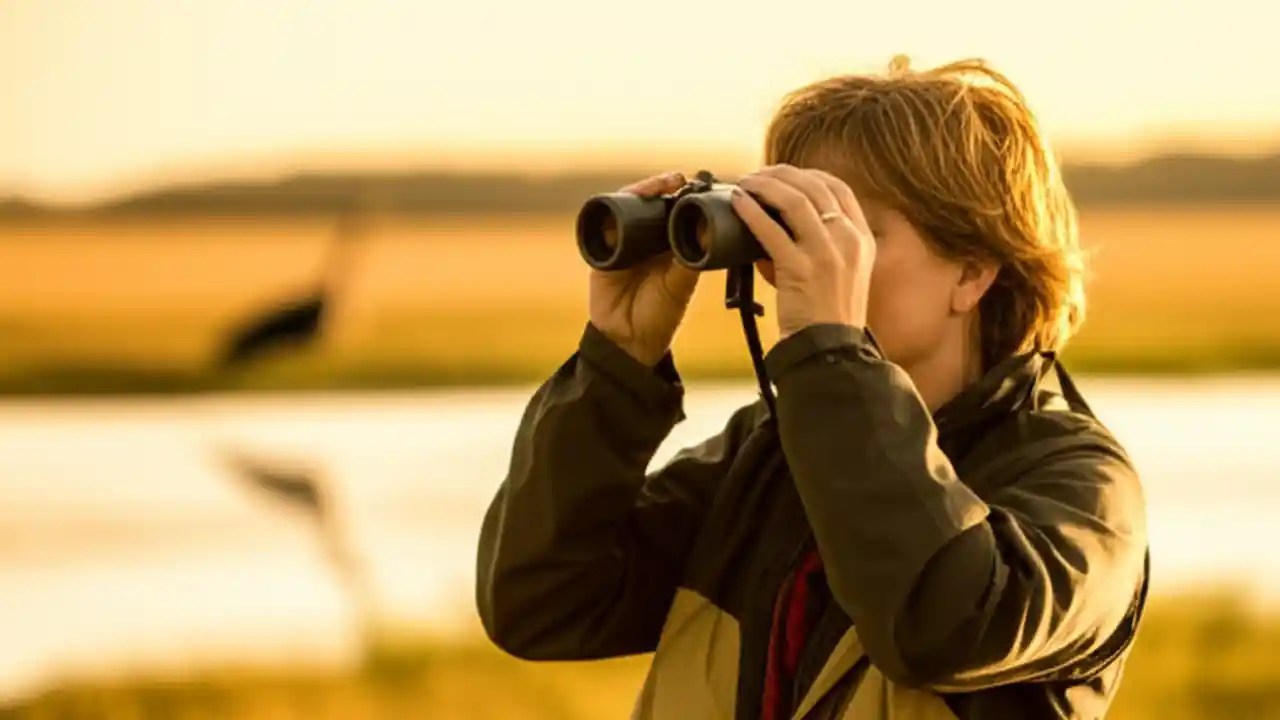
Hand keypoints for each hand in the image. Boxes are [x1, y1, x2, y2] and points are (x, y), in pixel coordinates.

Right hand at [589, 171, 699, 366]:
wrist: (628, 342)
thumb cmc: (660, 317)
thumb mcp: (680, 286)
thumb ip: (689, 260)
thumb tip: (707, 230)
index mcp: (670, 247)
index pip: (677, 212)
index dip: (686, 196)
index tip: (699, 183)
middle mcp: (648, 240)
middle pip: (653, 203)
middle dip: (663, 187)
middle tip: (678, 178)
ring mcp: (624, 242)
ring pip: (630, 206)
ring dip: (642, 191)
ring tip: (659, 184)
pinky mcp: (603, 249)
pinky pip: (605, 222)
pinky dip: (613, 206)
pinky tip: (628, 197)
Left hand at [731, 164, 874, 339]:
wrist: (831, 351)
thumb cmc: (829, 317)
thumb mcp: (844, 274)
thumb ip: (824, 246)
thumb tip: (781, 225)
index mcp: (862, 239)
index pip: (839, 188)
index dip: (809, 174)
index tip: (786, 174)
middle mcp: (848, 240)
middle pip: (814, 186)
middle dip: (781, 174)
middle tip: (758, 175)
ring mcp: (826, 253)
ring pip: (793, 200)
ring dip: (764, 185)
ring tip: (745, 183)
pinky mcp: (800, 269)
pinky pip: (770, 230)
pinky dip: (750, 211)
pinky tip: (738, 203)